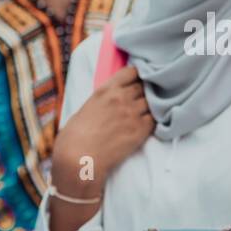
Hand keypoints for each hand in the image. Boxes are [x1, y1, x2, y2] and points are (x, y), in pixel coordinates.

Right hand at [50, 65, 154, 198]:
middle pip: (144, 86)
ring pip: (152, 102)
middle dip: (145, 91)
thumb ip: (101, 101)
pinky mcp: (140, 130)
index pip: (131, 72)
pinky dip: (155, 120)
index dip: (137, 76)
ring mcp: (133, 113)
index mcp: (105, 90)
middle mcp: (121, 98)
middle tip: (144, 98)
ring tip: (148, 112)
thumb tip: (108, 102)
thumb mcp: (85, 109)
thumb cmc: (74, 137)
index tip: (138, 80)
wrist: (80, 158)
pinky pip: (156, 119)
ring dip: (152, 106)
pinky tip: (150, 124)